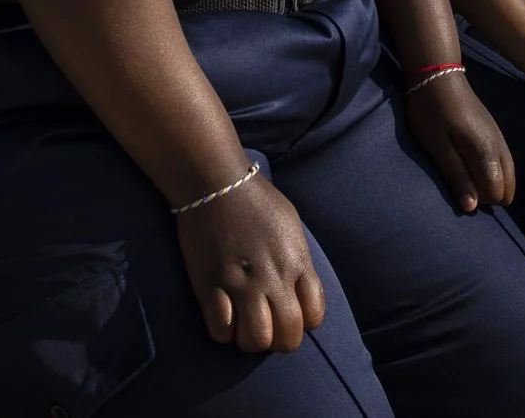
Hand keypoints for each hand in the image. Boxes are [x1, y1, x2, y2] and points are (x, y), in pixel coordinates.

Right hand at [176, 168, 324, 353]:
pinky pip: (221, 330)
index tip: (291, 315)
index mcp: (297, 261)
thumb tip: (299, 288)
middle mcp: (273, 277)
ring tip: (245, 328)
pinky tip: (223, 317)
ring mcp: (241, 283)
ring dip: (251, 341)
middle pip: (288, 337)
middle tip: (269, 329)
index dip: (304, 323)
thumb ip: (298, 259)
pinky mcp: (210, 285)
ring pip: (255, 340)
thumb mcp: (290, 226)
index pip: (315, 315)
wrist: (215, 182)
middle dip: (281, 342)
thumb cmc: (256, 200)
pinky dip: (224, 332)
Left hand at [405, 72, 514, 212]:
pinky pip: (505, 164)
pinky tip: (472, 166)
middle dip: (488, 195)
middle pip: (508, 188)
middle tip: (461, 183)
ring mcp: (500, 139)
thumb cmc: (432, 112)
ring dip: (491, 184)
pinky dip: (494, 173)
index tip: (457, 187)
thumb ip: (457, 177)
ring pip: (509, 176)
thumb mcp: (438, 147)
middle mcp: (500, 147)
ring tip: (465, 175)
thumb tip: (472, 208)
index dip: (477, 199)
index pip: (496, 193)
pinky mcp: (496, 134)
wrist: (439, 76)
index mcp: (486, 152)